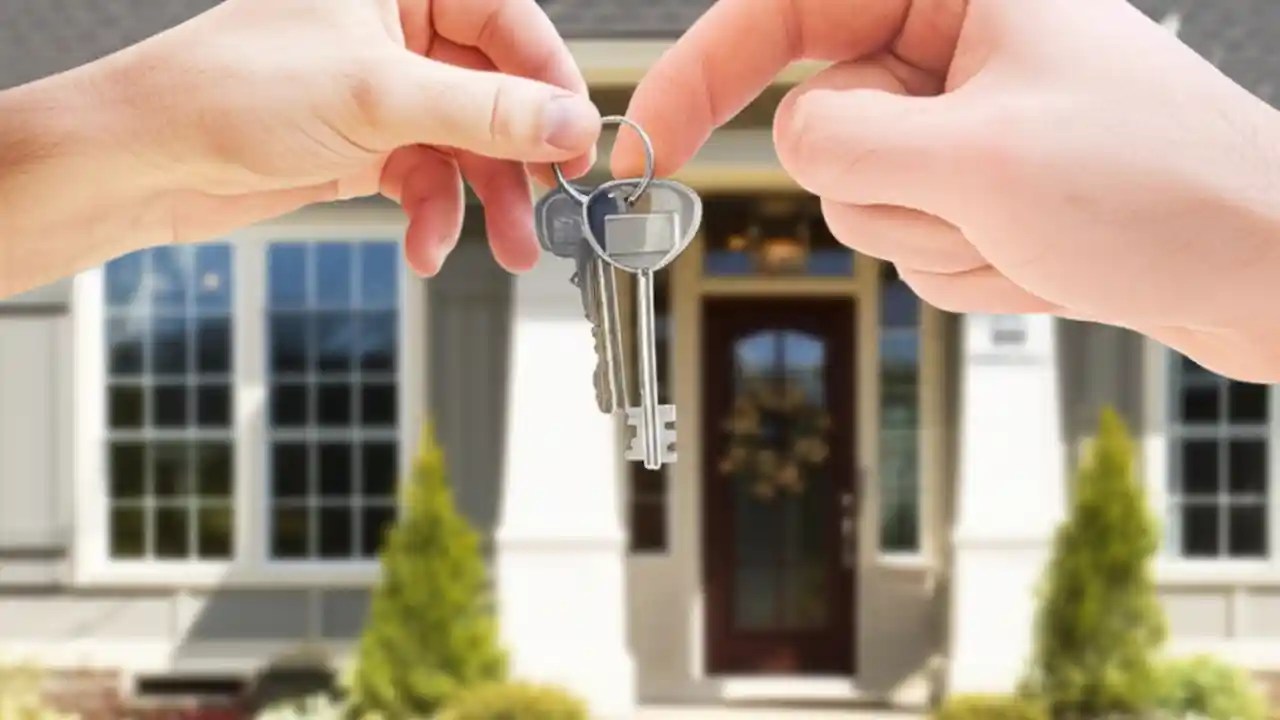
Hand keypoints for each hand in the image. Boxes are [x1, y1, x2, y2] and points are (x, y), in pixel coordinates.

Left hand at [90, 0, 598, 274]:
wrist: (149, 160)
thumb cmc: (232, 90)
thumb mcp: (378, 96)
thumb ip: (487, 110)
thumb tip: (568, 122)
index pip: (508, 19)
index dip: (549, 80)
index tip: (576, 138)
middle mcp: (398, 30)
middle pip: (497, 90)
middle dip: (520, 158)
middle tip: (554, 203)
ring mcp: (386, 90)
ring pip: (469, 144)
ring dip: (487, 203)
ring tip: (509, 250)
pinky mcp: (370, 142)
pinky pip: (430, 178)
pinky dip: (434, 216)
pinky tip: (425, 247)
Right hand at [618, 0, 1279, 380]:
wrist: (1272, 274)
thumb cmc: (1166, 192)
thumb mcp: (978, 162)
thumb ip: (846, 139)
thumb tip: (788, 136)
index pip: (787, 8)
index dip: (705, 71)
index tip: (656, 141)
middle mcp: (962, 40)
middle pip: (828, 120)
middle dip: (889, 189)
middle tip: (979, 203)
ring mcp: (974, 118)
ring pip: (866, 193)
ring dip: (938, 239)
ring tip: (1028, 234)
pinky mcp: (988, 183)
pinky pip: (915, 236)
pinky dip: (967, 267)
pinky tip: (1041, 258)